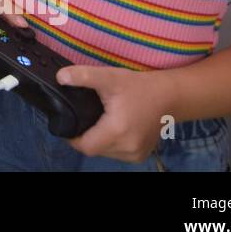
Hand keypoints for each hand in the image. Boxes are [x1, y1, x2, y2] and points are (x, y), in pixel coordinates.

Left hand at [57, 67, 176, 162]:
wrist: (169, 96)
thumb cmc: (139, 87)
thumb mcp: (109, 77)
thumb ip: (83, 76)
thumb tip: (60, 77)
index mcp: (117, 132)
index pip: (84, 146)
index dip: (72, 137)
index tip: (68, 121)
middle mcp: (127, 148)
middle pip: (94, 150)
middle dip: (84, 136)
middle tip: (82, 117)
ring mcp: (136, 155)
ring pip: (105, 153)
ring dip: (97, 141)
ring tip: (96, 121)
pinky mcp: (141, 155)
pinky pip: (117, 153)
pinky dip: (110, 144)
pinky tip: (110, 128)